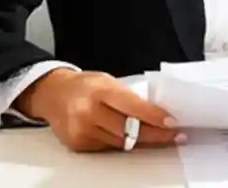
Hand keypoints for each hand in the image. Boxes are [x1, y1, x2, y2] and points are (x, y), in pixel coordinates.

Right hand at [16, 68, 182, 152]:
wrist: (52, 94)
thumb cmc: (84, 86)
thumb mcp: (107, 81)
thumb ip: (128, 96)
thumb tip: (157, 112)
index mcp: (99, 90)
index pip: (133, 106)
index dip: (155, 117)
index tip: (172, 122)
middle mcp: (89, 111)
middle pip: (129, 130)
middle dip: (156, 134)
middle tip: (175, 136)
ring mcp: (82, 130)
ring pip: (121, 142)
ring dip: (142, 141)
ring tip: (160, 137)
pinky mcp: (78, 144)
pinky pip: (108, 147)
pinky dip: (121, 143)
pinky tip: (130, 137)